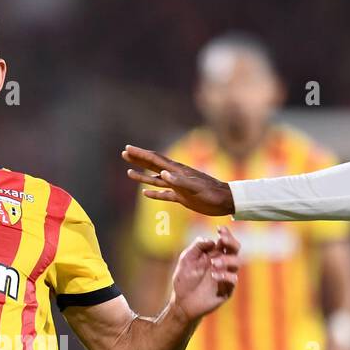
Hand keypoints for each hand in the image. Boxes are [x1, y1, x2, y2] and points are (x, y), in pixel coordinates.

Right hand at [122, 144, 236, 216]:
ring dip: (142, 176)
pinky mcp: (181, 197)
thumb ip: (179, 181)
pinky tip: (145, 193)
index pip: (155, 160)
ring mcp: (178, 186)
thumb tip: (163, 173)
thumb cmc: (211, 194)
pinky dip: (153, 193)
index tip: (127, 148)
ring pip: (156, 179)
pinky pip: (164, 194)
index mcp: (177, 170)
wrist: (225, 201)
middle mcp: (175, 175)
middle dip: (138, 159)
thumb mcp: (195, 188)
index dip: (140, 154)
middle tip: (124, 153)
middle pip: (152, 166)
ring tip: (129, 172)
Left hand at [170, 226, 239, 323]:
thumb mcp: (186, 260)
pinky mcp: (226, 290)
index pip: (224, 242)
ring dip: (227, 260)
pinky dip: (225, 276)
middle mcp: (222, 264)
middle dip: (231, 242)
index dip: (225, 233)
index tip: (220, 229)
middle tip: (222, 240)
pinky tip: (214, 276)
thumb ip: (197, 247)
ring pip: (237, 263)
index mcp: (213, 255)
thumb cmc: (184, 281)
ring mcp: (225, 277)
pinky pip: (233, 280)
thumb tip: (212, 240)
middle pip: (235, 249)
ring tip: (214, 263)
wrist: (181, 303)